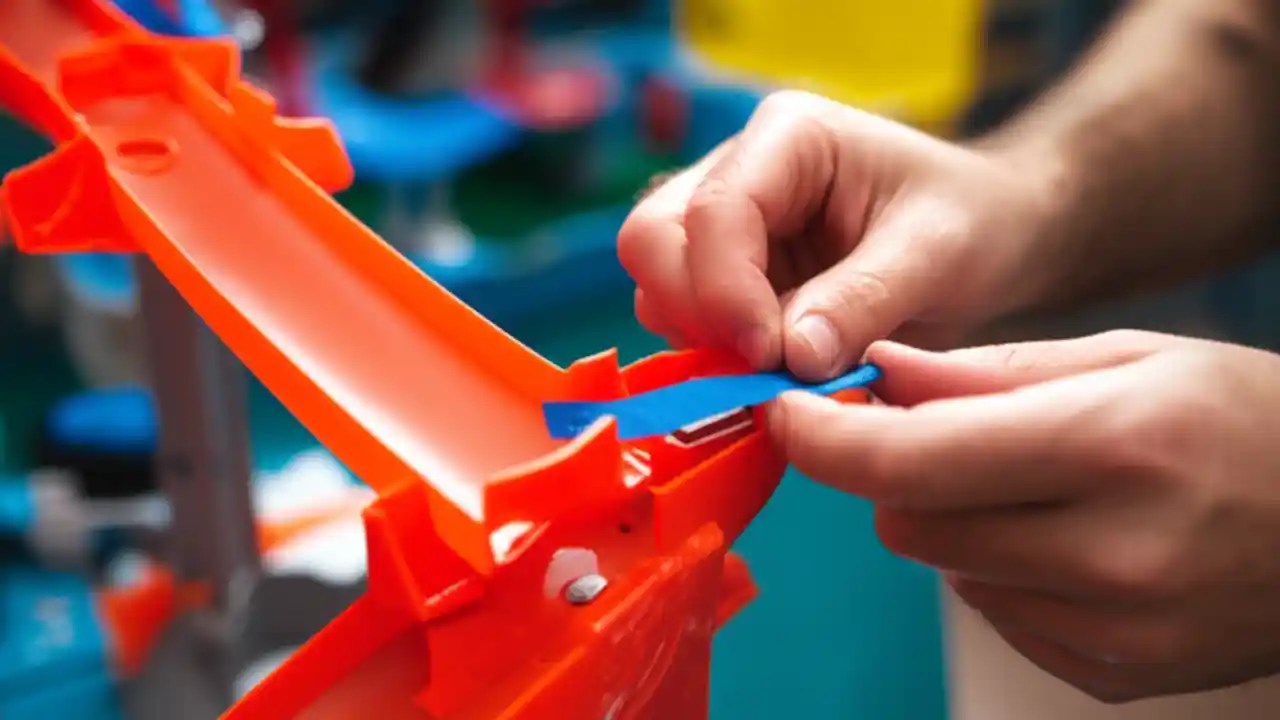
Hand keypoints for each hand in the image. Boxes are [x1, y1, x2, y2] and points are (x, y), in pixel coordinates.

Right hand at [618, 90, 1058, 379]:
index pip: (715, 211)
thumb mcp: (937, 256)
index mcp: (788, 138)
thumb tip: (792, 358)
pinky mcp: (727, 276)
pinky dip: (713, 354)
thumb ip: (863, 301)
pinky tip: (772, 369)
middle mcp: (739, 171)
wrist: (987, 238)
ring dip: (701, 338)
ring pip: (657, 284)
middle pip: (652, 240)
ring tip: (777, 368)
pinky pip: (684, 320)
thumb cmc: (972, 224)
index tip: (770, 355)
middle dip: (695, 310)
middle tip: (761, 365)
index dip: (726, 291)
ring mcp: (725, 226)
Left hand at [768, 330, 1279, 701]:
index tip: (787, 414)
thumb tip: (874, 374)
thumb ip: (985, 371)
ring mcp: (1115, 628)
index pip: (910, 462)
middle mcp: (1111, 551)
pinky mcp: (1115, 673)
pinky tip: (1069, 538)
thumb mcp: (1127, 357)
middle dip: (895, 475)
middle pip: (908, 525)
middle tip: (940, 434)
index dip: (824, 440)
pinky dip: (1002, 570)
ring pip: (947, 570)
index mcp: (1111, 446)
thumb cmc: (1247, 417)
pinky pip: (997, 613)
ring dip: (954, 521)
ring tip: (1035, 483)